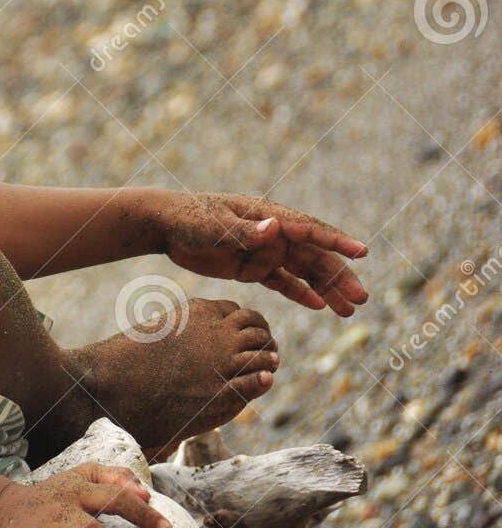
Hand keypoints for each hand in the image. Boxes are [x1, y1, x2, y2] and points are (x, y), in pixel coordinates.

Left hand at [146, 191, 369, 315]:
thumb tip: (276, 226)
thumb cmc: (190, 219)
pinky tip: (320, 306)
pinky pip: (282, 282)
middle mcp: (273, 233)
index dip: (337, 241)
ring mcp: (264, 251)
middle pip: (314, 257)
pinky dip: (300, 293)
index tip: (363, 252)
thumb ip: (245, 230)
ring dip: (327, 290)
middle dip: (339, 277)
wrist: (165, 226)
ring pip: (303, 272)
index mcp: (268, 216)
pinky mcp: (252, 267)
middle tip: (362, 298)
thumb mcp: (215, 226)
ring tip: (349, 310)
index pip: (309, 230)